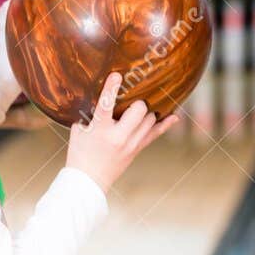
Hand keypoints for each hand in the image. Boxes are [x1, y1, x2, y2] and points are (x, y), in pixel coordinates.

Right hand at [64, 72, 178, 191]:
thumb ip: (91, 112)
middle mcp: (119, 136)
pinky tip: (174, 116)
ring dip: (145, 111)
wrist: (89, 179)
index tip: (117, 74)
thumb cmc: (80, 151)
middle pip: (139, 110)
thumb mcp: (80, 129)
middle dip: (136, 102)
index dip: (111, 89)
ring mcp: (131, 143)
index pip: (105, 106)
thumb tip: (100, 93)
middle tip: (130, 102)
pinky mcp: (138, 148)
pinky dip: (166, 124)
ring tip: (138, 109)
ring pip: (150, 119)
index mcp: (99, 130)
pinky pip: (156, 133)